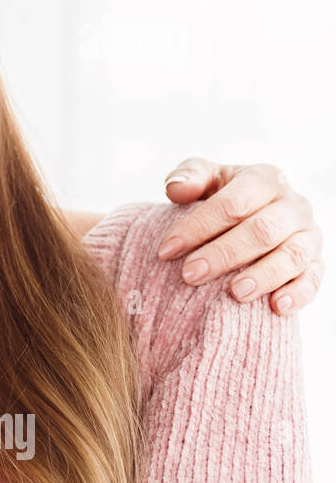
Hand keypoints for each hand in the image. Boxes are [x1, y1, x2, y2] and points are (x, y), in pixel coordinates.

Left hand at [159, 158, 322, 313]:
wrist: (251, 216)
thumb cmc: (222, 196)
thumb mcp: (205, 179)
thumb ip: (189, 176)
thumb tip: (176, 188)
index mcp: (265, 179)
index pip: (232, 202)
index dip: (198, 226)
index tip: (166, 250)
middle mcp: (293, 205)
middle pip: (262, 230)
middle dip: (223, 254)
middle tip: (190, 275)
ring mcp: (309, 234)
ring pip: (292, 255)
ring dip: (263, 276)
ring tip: (235, 293)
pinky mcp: (316, 262)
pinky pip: (313, 278)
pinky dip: (298, 293)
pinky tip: (276, 307)